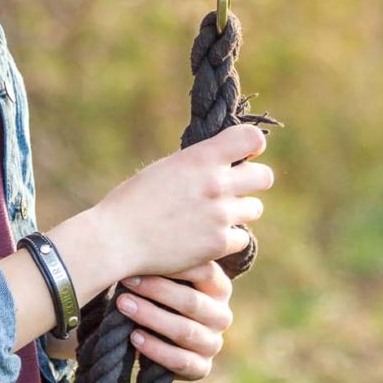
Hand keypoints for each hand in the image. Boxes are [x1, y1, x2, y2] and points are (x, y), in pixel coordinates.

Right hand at [92, 121, 273, 281]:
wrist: (117, 238)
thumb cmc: (134, 199)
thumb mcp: (168, 168)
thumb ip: (199, 163)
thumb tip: (225, 160)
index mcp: (201, 157)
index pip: (252, 139)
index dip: (251, 146)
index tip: (241, 156)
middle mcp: (215, 183)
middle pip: (264, 177)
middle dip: (252, 181)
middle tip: (233, 188)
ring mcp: (219, 215)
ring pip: (255, 208)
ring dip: (240, 210)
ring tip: (216, 214)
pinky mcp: (217, 244)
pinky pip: (241, 238)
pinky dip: (228, 238)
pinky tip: (208, 236)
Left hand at [112, 259, 233, 379]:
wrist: (159, 334)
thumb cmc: (160, 292)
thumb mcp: (167, 275)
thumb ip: (166, 258)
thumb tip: (142, 228)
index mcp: (219, 287)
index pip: (205, 271)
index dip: (175, 264)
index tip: (142, 255)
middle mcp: (221, 315)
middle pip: (192, 302)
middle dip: (156, 290)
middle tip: (126, 280)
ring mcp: (213, 343)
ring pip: (185, 331)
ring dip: (151, 317)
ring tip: (124, 305)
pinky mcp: (201, 368)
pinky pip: (182, 362)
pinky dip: (157, 349)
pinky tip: (135, 337)